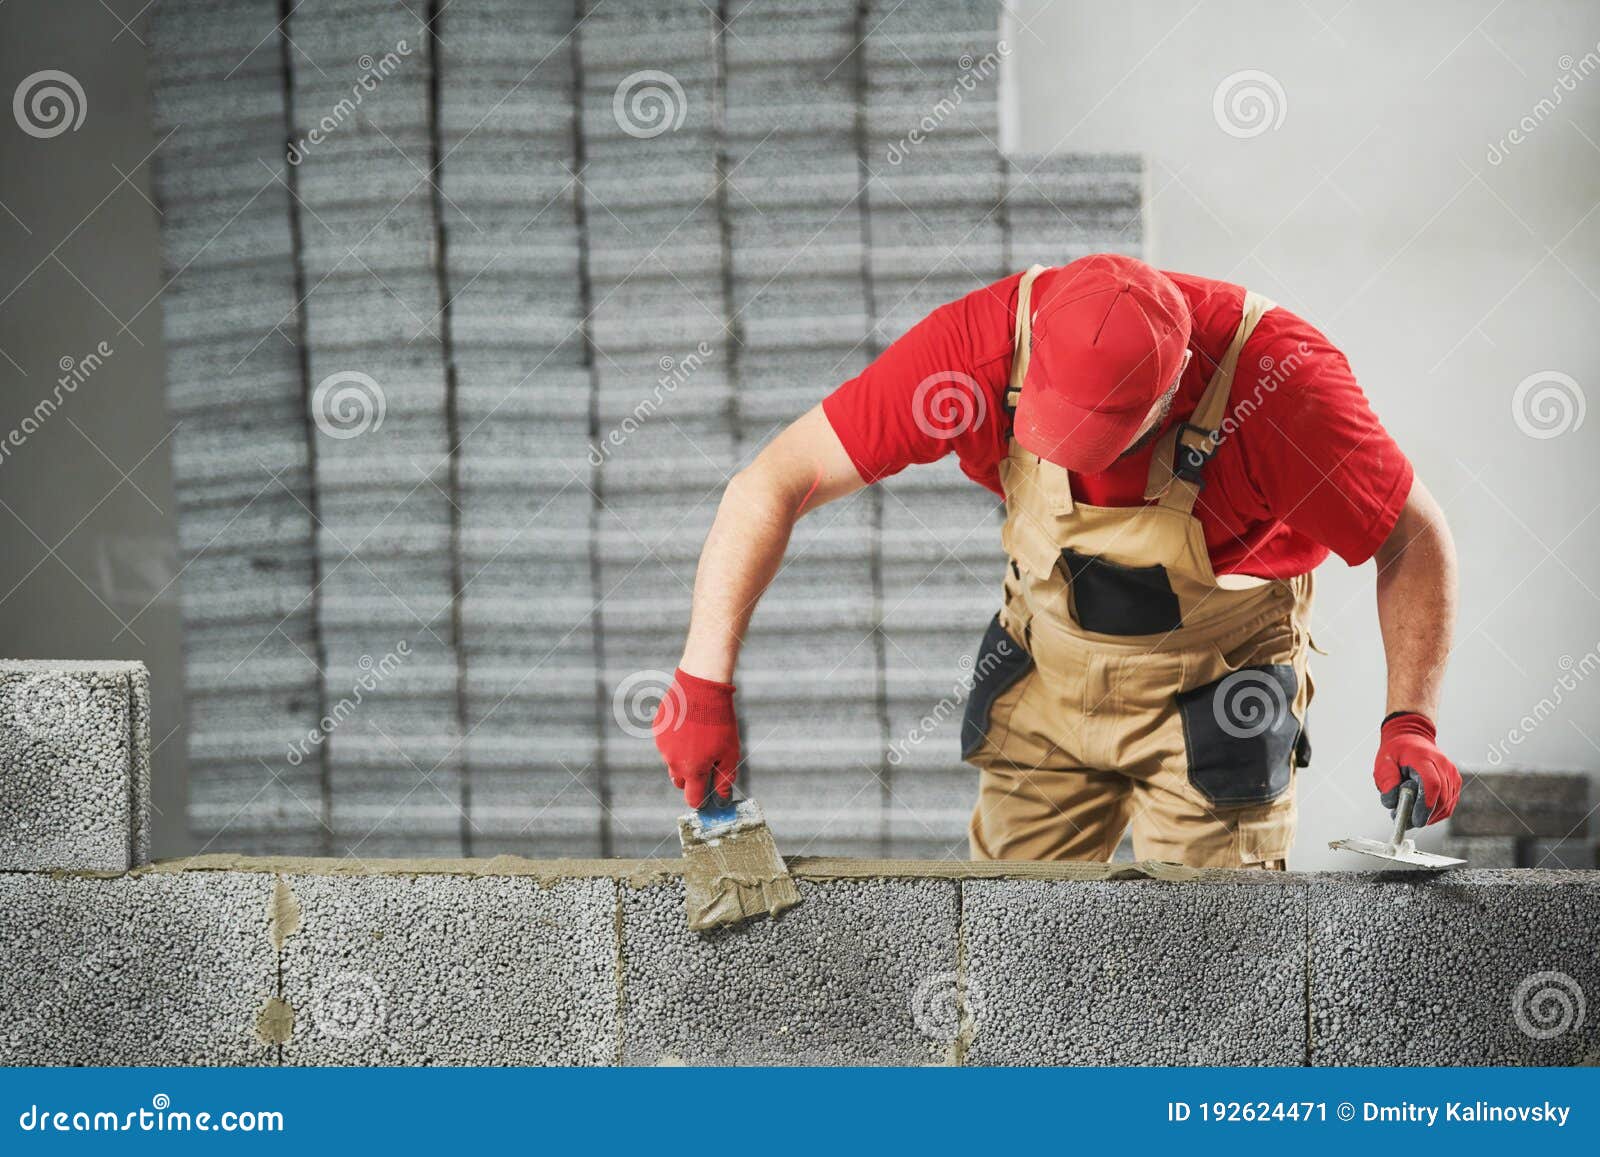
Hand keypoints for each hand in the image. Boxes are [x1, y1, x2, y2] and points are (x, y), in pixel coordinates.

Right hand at [653, 668, 739, 807]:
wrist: (701, 689)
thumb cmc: (719, 723)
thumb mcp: (730, 752)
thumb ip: (725, 778)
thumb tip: (722, 797)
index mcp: (692, 771)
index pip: (692, 799)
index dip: (700, 801)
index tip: (707, 798)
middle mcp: (673, 762)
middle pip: (680, 782)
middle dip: (691, 778)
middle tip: (706, 763)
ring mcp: (663, 746)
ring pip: (673, 761)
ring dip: (684, 756)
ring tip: (699, 737)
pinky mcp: (658, 731)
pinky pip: (667, 743)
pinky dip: (676, 740)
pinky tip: (689, 726)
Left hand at [1373, 712, 1459, 827]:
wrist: (1412, 737)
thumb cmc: (1397, 751)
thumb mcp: (1384, 762)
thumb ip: (1386, 781)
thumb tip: (1393, 803)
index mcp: (1423, 758)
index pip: (1432, 784)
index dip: (1425, 804)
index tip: (1415, 819)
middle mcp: (1442, 765)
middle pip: (1441, 798)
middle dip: (1425, 815)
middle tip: (1407, 822)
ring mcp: (1451, 773)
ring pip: (1447, 804)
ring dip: (1430, 815)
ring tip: (1411, 815)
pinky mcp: (1455, 780)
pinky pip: (1450, 803)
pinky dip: (1437, 812)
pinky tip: (1423, 811)